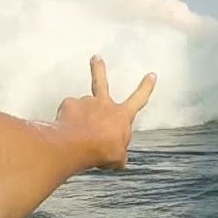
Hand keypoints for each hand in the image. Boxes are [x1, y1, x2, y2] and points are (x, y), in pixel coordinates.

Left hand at [55, 55, 156, 169]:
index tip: (151, 75)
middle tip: (95, 57)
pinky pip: (67, 113)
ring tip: (74, 129)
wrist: (76, 146)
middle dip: (99, 69)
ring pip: (81, 106)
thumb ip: (119, 154)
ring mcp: (85, 103)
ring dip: (78, 114)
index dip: (146, 87)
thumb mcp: (117, 158)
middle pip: (101, 82)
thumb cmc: (101, 151)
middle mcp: (104, 104)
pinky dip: (66, 120)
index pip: (138, 99)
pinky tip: (65, 129)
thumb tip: (119, 159)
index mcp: (121, 115)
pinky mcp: (68, 105)